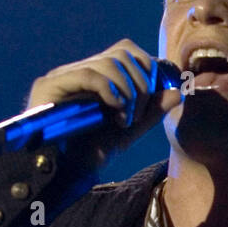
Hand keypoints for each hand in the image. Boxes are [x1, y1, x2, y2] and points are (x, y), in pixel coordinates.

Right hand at [25, 39, 181, 172]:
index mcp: (96, 77)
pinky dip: (111, 91)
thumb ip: (151, 113)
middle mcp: (79, 70)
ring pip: (110, 61)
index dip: (149, 70)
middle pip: (123, 52)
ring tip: (124, 119)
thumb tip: (178, 93)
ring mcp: (63, 75)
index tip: (156, 97)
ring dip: (128, 91)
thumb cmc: (90, 154)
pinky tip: (114, 112)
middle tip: (138, 115)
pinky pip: (90, 73)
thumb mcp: (127, 132)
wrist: (61, 174)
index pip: (128, 52)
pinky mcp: (49, 85)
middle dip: (141, 83)